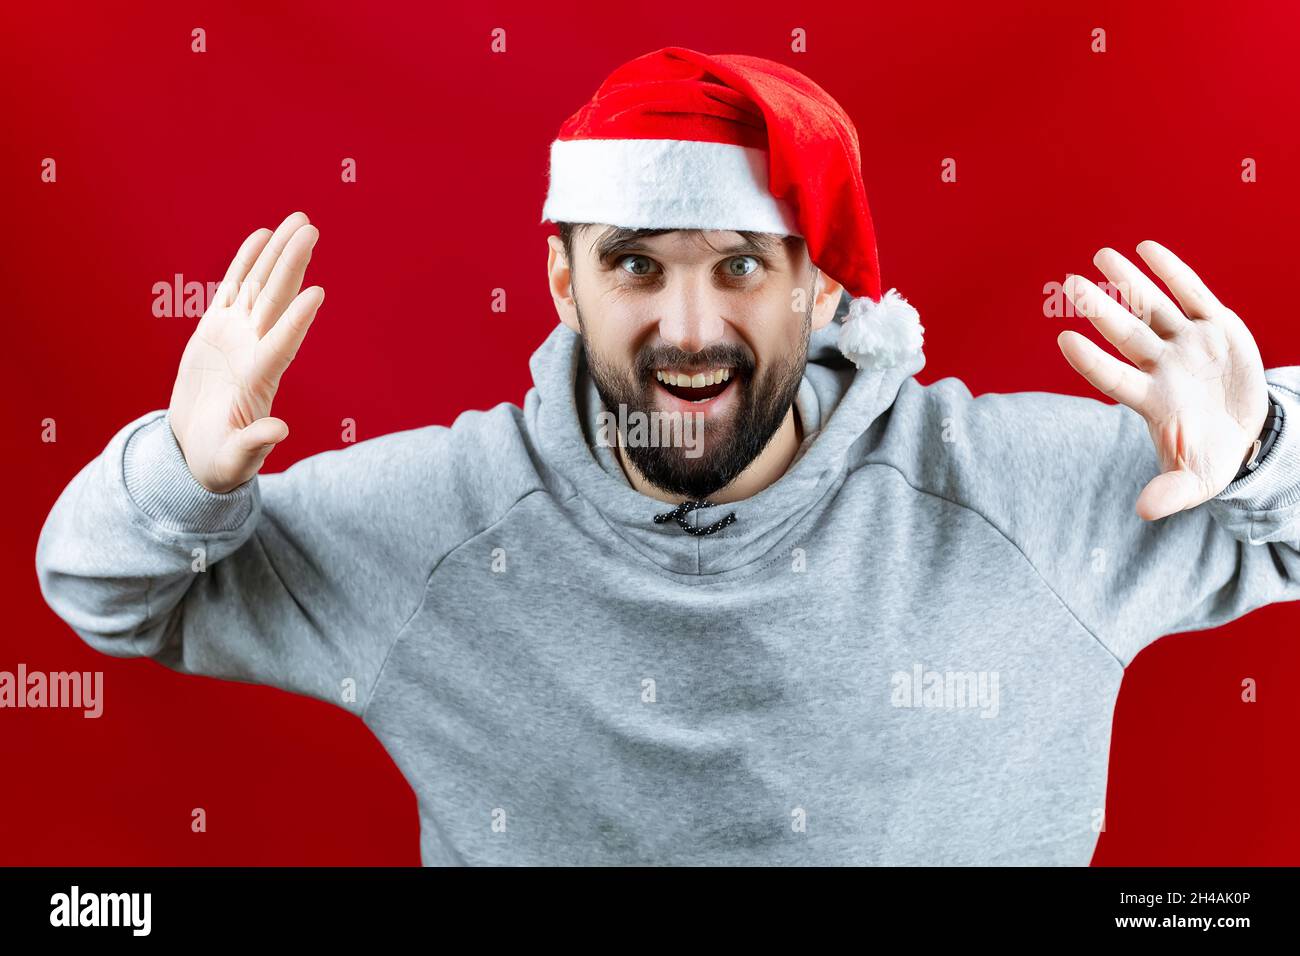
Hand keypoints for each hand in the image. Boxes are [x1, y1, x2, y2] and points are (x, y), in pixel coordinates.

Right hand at [167, 212, 323, 492]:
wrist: (201, 451)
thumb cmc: (221, 461)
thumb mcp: (234, 459)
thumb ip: (254, 444)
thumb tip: (280, 431)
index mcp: (258, 381)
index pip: (281, 345)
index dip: (296, 321)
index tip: (317, 292)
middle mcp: (253, 351)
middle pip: (275, 301)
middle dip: (292, 265)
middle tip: (311, 228)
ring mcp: (236, 337)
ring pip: (260, 287)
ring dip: (278, 255)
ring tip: (298, 221)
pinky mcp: (215, 330)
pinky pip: (233, 289)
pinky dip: (246, 262)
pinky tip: (262, 236)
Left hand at [1057, 240, 1268, 521]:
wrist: (1249, 437)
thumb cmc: (1211, 459)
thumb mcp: (1195, 481)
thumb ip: (1170, 493)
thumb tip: (1144, 514)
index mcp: (1152, 401)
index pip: (1112, 377)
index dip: (1090, 361)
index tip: (1063, 339)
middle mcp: (1163, 366)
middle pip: (1127, 334)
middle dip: (1102, 310)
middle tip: (1069, 285)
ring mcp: (1187, 344)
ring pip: (1152, 307)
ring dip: (1129, 282)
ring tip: (1101, 256)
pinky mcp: (1217, 327)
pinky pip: (1192, 294)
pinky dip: (1173, 272)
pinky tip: (1147, 249)